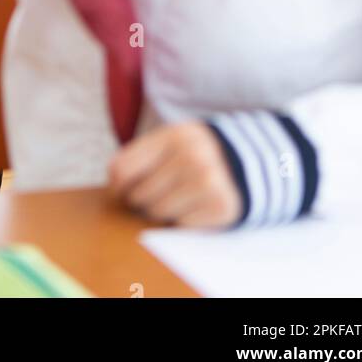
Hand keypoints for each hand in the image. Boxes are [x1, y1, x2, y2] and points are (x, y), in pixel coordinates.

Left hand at [108, 121, 241, 228]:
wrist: (248, 163)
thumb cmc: (195, 155)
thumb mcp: (170, 143)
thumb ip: (139, 157)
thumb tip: (113, 185)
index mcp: (172, 135)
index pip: (122, 169)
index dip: (117, 186)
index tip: (122, 191)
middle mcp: (190, 155)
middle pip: (138, 196)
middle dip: (142, 201)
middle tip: (159, 193)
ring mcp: (208, 181)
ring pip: (157, 213)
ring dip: (163, 212)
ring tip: (178, 198)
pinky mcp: (221, 206)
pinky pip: (181, 226)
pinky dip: (184, 221)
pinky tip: (196, 207)